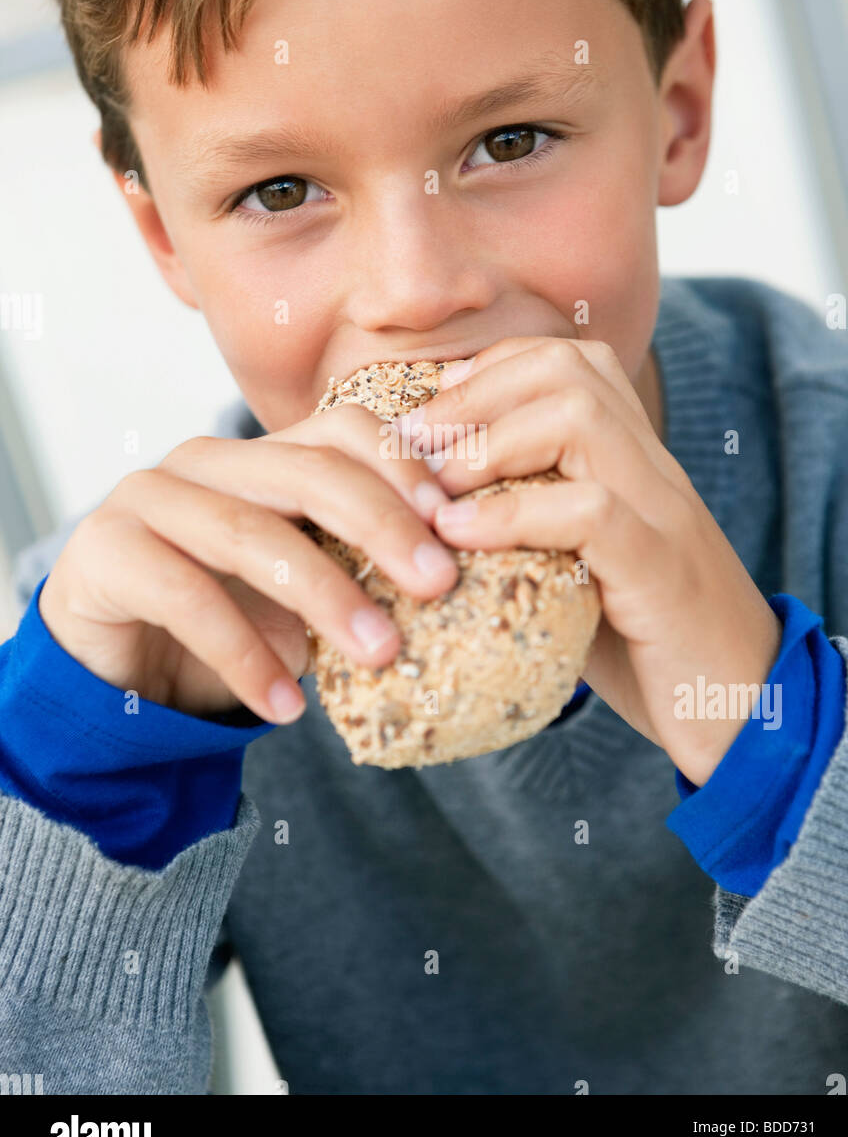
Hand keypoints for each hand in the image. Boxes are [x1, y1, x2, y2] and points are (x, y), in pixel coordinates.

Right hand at [38, 404, 457, 723]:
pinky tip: (285, 707)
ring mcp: (147, 497)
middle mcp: (204, 461)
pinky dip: (244, 655)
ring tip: (379, 654)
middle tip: (439, 584)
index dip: (400, 467)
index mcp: (260, 456)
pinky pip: (186, 597)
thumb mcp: (301, 594)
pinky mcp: (103, 552)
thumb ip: (356, 570)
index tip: (454, 524)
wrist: (115, 672)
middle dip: (381, 525)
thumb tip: (451, 579)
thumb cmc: (223, 624)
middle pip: (305, 470)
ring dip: (324, 597)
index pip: (341, 429)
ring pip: (250, 533)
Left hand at [399, 336, 782, 785]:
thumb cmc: (647, 647)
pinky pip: (588, 511)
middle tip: (408, 443)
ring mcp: (662, 513)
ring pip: (579, 418)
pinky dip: (511, 514)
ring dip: (487, 442)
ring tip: (433, 489)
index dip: (488, 371)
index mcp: (634, 462)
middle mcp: (652, 470)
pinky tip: (458, 536)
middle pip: (567, 367)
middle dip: (474, 394)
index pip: (569, 361)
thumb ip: (528, 534)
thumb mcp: (579, 572)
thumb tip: (434, 524)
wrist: (745, 710)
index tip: (427, 418)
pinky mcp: (661, 570)